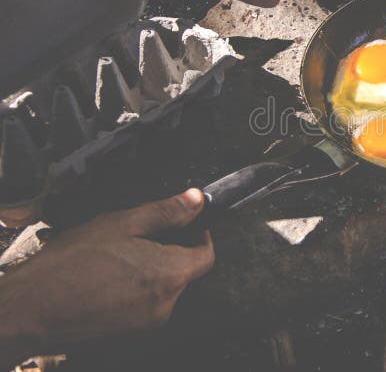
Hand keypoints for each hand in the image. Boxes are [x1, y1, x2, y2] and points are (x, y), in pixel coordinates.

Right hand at [0, 189, 213, 367]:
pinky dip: (133, 292)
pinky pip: (143, 307)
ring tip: (116, 259)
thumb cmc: (71, 263)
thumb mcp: (121, 223)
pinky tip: (107, 280)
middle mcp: (165, 304)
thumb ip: (165, 212)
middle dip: (169, 253)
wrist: (29, 309)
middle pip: (184, 273)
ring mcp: (146, 324)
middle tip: (138, 239)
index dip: (200, 237)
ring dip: (149, 272)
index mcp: (170, 274)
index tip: (189, 227)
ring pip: (162, 290)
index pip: (206, 256)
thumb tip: (196, 200)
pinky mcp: (128, 335)